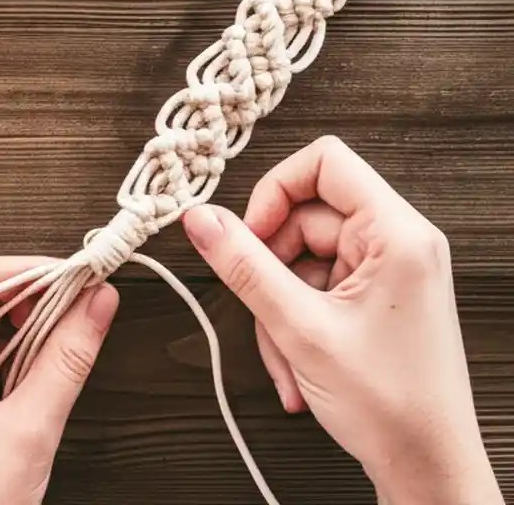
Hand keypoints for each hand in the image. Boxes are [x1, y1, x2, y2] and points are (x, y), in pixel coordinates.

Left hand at [0, 256, 118, 504]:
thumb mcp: (29, 430)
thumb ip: (66, 358)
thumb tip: (96, 303)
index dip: (25, 270)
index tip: (73, 273)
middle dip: (30, 299)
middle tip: (82, 299)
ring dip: (24, 328)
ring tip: (69, 334)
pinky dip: (10, 356)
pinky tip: (42, 364)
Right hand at [182, 136, 500, 503]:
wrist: (427, 466)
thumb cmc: (390, 404)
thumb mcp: (299, 328)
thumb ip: (244, 266)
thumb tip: (202, 220)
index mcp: (397, 233)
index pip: (324, 163)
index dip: (274, 190)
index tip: (246, 234)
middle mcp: (399, 243)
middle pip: (305, 217)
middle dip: (270, 268)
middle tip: (262, 310)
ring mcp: (388, 272)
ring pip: (302, 260)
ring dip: (278, 308)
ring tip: (286, 356)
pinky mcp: (376, 299)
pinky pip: (315, 289)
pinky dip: (294, 325)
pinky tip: (297, 367)